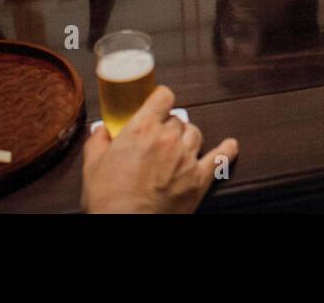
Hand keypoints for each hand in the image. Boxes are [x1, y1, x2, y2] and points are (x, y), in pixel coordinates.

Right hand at [81, 86, 238, 213]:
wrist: (126, 226)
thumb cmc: (109, 200)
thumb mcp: (92, 167)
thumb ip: (97, 143)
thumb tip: (100, 131)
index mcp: (142, 129)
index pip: (162, 97)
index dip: (160, 99)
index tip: (159, 104)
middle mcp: (168, 138)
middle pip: (177, 119)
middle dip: (168, 127)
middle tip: (158, 140)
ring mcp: (186, 158)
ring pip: (195, 134)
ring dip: (187, 139)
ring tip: (178, 148)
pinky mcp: (199, 179)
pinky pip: (220, 158)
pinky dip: (227, 151)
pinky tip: (230, 146)